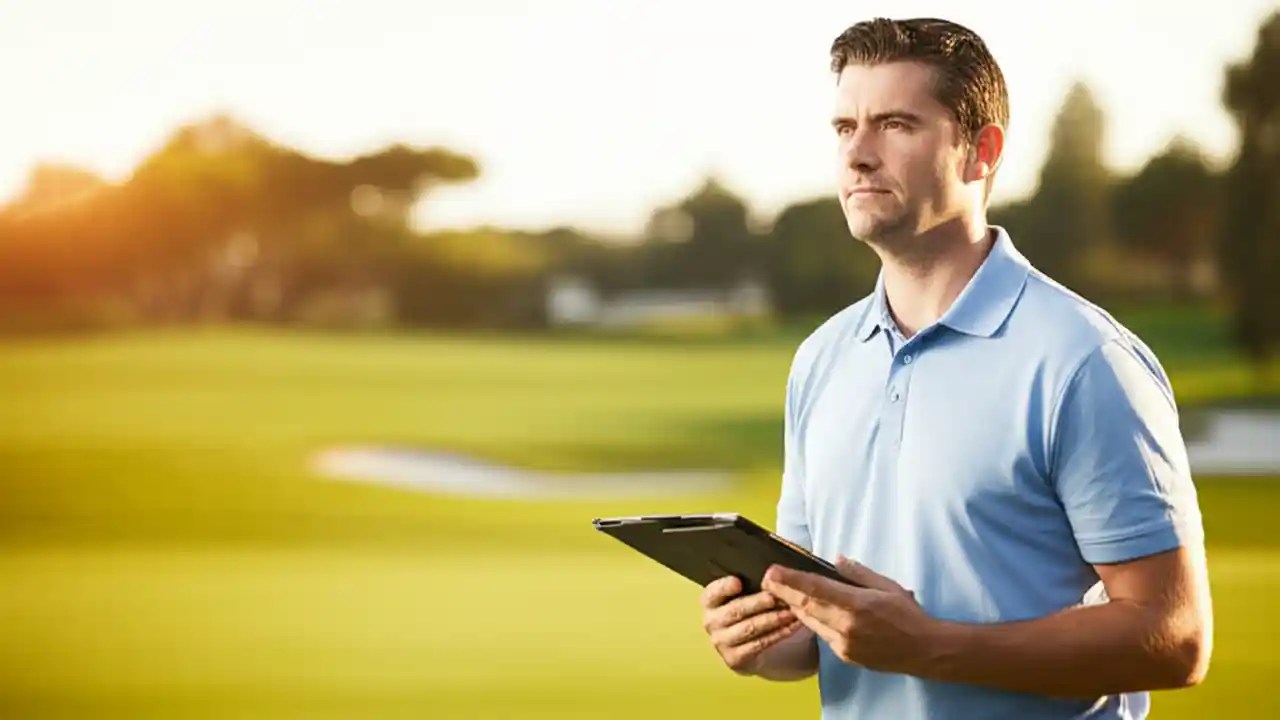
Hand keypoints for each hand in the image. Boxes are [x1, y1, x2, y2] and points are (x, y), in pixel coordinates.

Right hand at [700, 575, 803, 674]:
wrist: (748, 642)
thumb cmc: (748, 608)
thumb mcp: (746, 592)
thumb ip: (752, 580)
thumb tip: (771, 569)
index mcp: (710, 600)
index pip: (713, 591)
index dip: (724, 587)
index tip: (738, 581)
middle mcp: (710, 621)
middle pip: (735, 610)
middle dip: (758, 602)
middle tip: (778, 596)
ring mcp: (721, 641)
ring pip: (749, 628)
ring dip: (772, 619)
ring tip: (791, 611)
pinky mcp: (734, 658)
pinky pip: (759, 644)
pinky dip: (778, 634)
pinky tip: (792, 626)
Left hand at [762, 556, 936, 673]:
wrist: (924, 650)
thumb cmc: (908, 614)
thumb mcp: (886, 585)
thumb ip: (857, 573)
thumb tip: (835, 560)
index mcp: (856, 605)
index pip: (815, 589)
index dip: (790, 580)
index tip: (772, 572)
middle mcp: (845, 626)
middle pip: (805, 606)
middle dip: (783, 592)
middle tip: (767, 579)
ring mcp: (843, 644)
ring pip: (810, 621)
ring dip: (795, 606)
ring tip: (781, 591)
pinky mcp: (844, 655)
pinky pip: (821, 634)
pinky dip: (812, 620)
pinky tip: (806, 610)